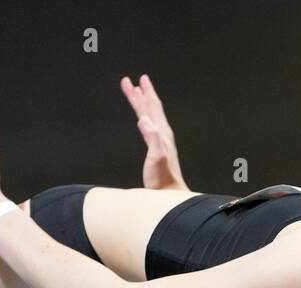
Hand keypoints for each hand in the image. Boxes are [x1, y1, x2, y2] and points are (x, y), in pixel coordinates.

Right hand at [121, 74, 186, 190]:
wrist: (168, 194)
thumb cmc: (162, 179)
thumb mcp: (156, 157)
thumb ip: (152, 138)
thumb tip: (144, 119)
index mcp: (161, 133)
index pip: (152, 108)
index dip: (145, 93)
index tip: (138, 80)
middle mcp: (162, 134)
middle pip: (151, 108)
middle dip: (141, 94)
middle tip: (132, 81)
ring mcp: (160, 141)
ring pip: (149, 115)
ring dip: (142, 103)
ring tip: (135, 92)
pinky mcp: (156, 149)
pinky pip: (149, 126)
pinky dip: (144, 117)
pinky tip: (142, 118)